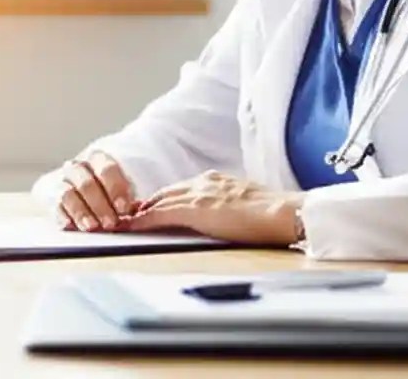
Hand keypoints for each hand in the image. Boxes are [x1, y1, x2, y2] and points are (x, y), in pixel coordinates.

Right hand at [51, 151, 135, 231]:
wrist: (83, 191)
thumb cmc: (109, 192)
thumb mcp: (121, 190)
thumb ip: (126, 199)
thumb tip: (134, 213)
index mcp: (98, 159)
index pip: (106, 170)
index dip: (116, 190)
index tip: (124, 209)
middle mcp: (78, 167)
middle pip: (87, 183)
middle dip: (100, 205)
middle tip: (110, 223)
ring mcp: (62, 181)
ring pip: (68, 193)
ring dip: (81, 211)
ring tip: (91, 227)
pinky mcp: (52, 198)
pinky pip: (55, 206)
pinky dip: (62, 215)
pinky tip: (70, 225)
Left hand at [126, 171, 302, 244]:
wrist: (286, 212)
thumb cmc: (275, 213)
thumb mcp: (245, 203)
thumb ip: (228, 205)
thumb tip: (222, 216)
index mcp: (216, 180)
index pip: (180, 189)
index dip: (162, 200)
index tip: (148, 208)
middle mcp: (204, 182)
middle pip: (165, 193)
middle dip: (145, 205)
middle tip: (126, 215)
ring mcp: (198, 194)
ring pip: (159, 202)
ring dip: (138, 213)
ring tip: (121, 222)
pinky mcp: (196, 209)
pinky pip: (161, 214)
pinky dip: (143, 221)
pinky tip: (131, 227)